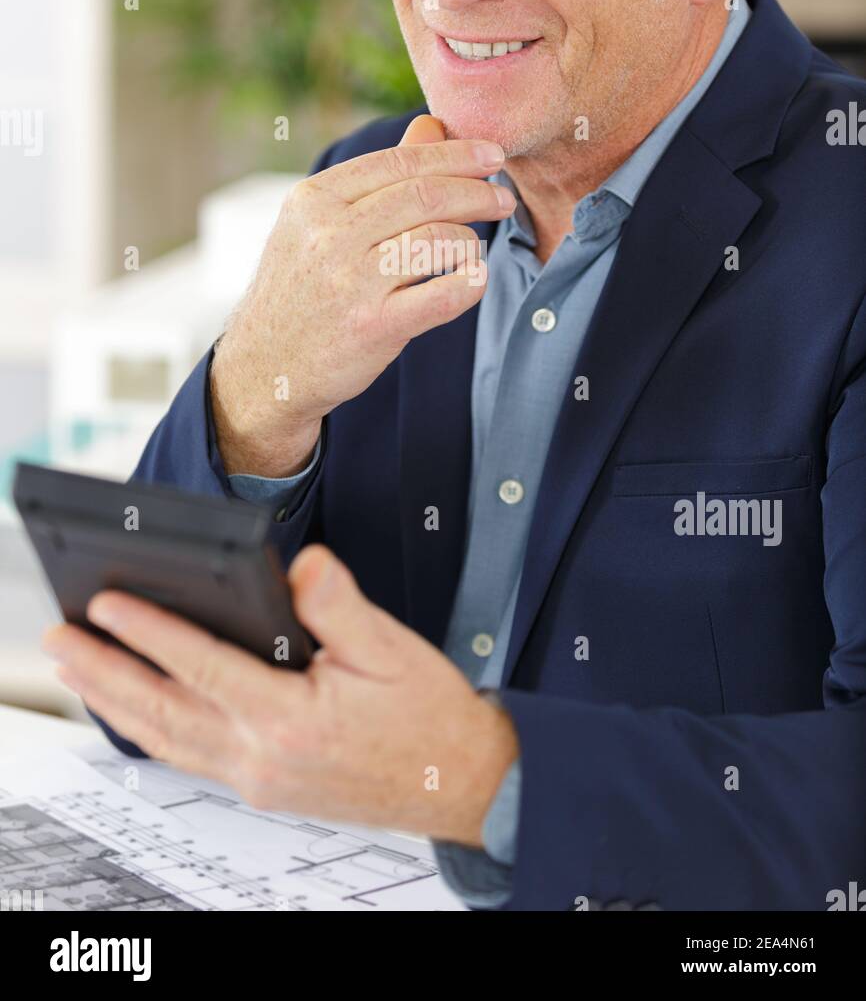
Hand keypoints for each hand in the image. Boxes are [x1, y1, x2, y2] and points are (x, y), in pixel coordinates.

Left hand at [41, 545, 519, 846]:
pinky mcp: (264, 787)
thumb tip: (304, 564)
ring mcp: (258, 779)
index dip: (149, 631)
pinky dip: (150, 733)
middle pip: (162, 710)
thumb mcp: (392, 647)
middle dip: (103, 672)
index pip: (201, 666)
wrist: (460, 782)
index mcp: (292, 718)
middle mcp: (263, 757)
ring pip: (167, 740)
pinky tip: (135, 713)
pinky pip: (189, 758)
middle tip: (59, 640)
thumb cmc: (428, 716)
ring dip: (115, 704)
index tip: (108, 604)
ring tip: (76, 671)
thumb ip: (340, 604)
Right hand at [211, 115, 513, 475]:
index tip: (492, 156)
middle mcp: (328, 235)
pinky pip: (443, 295)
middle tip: (502, 199)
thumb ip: (380, 175)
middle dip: (476, 193)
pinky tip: (475, 280)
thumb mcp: (320, 223)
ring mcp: (350, 282)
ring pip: (438, 241)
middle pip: (426, 196)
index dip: (456, 156)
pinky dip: (471, 283)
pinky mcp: (373, 326)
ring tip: (474, 249)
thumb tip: (431, 125)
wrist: (264, 364)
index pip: (400, 162)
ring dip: (470, 242)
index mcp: (314, 200)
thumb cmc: (302, 286)